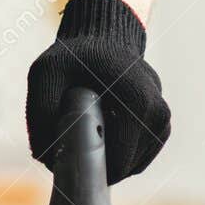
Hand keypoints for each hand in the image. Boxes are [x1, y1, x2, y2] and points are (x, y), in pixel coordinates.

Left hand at [25, 0, 169, 184]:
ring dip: (110, 160)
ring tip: (88, 136)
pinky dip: (121, 154)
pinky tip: (103, 134)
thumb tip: (45, 159)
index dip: (89, 167)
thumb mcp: (47, 73)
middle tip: (73, 149)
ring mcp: (162, 118)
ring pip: (134, 164)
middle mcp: (157, 110)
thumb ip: (41, 113)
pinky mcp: (161, 123)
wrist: (104, 37)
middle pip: (126, 166)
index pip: (119, 159)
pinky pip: (141, 156)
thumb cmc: (75, 55)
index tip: (69, 162)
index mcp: (136, 99)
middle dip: (98, 165)